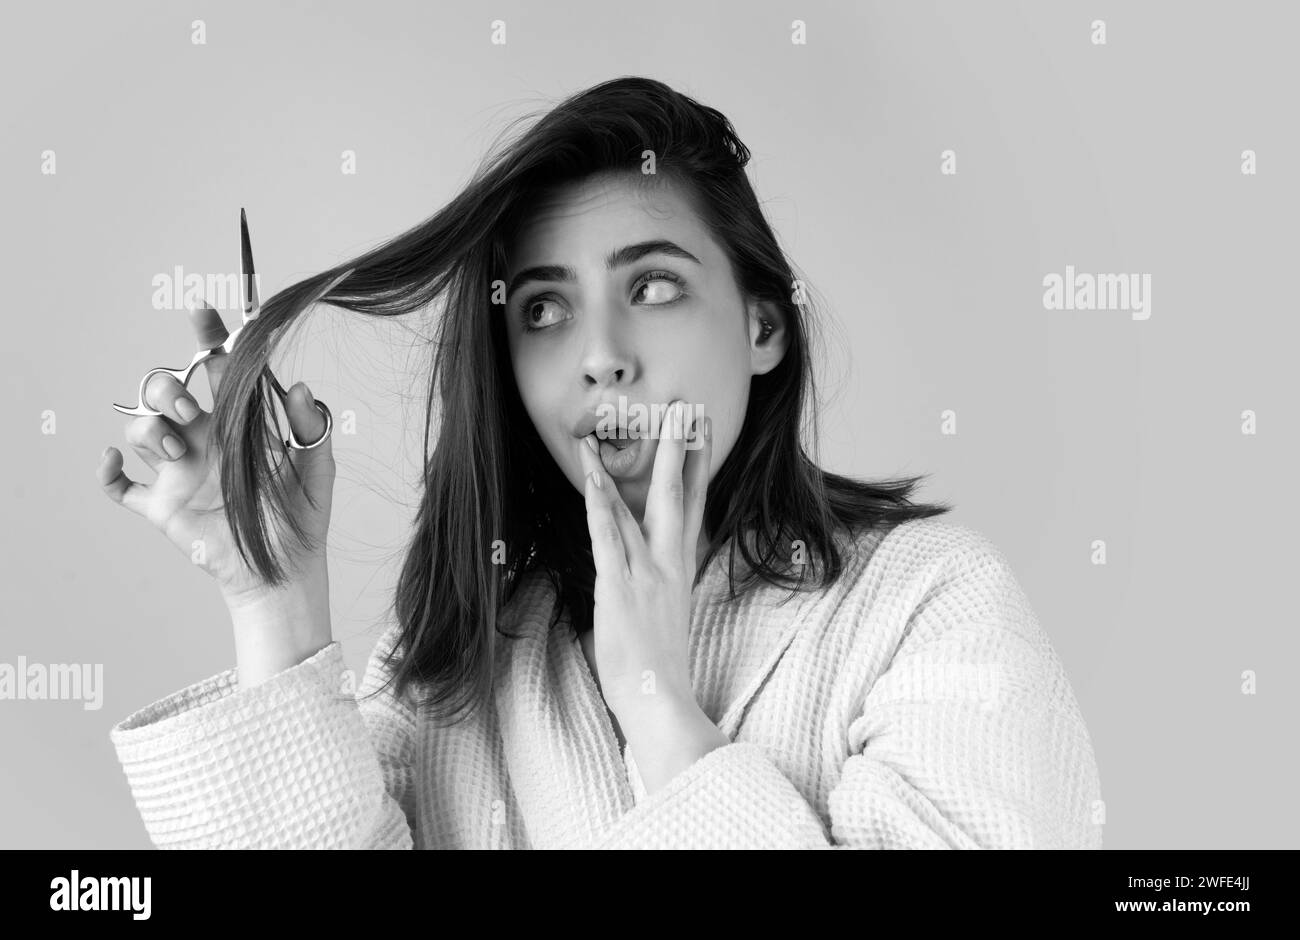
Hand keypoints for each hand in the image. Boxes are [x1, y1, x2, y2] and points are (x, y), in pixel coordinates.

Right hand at [97, 300, 335, 601]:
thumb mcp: (315, 470)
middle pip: (164, 392)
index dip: (209, 339)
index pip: (219, 372)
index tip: (202, 311)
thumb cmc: (302, 521)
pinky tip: (114, 463)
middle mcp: (204, 442)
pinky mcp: (162, 508)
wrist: (283, 573)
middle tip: (189, 409)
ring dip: (147, 429)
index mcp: (238, 427)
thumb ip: (310, 427)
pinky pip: (120, 487)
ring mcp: (179, 473)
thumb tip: (300, 386)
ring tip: (177, 452)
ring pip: (139, 429)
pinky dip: (107, 472)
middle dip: (166, 388)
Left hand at [575, 400, 711, 719]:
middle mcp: (669, 562)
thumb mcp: (667, 610)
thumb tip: (655, 563)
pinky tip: (594, 478)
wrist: (660, 699)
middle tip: (684, 408)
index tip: (703, 430)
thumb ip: (662, 579)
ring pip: (640, 506)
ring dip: (634, 464)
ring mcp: (646, 572)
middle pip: (677, 493)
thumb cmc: (659, 663)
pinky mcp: (620, 587)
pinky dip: (601, 504)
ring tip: (635, 425)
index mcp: (681, 567)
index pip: (694, 504)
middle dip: (681, 448)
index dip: (697, 464)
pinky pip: (608, 537)